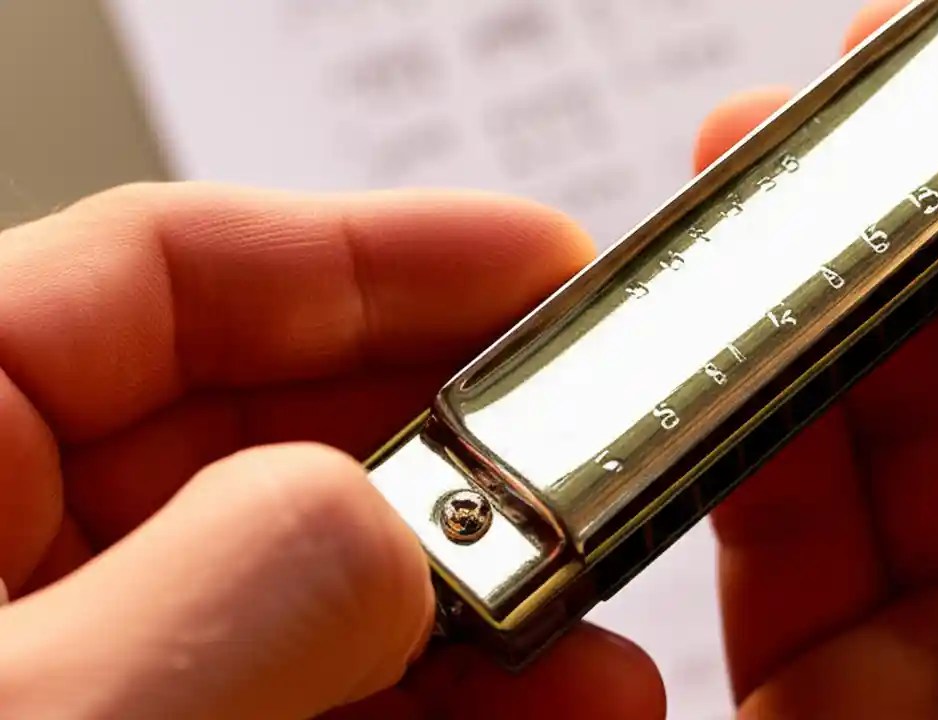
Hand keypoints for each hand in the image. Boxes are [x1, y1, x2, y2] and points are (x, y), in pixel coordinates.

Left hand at [0, 185, 663, 717]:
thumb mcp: (58, 716)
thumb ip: (241, 583)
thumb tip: (407, 538)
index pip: (158, 271)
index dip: (370, 253)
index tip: (537, 263)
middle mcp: (6, 541)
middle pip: (265, 429)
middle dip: (454, 454)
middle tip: (592, 464)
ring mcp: (78, 652)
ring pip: (305, 579)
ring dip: (471, 603)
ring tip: (592, 638)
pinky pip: (298, 693)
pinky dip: (423, 704)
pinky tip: (525, 715)